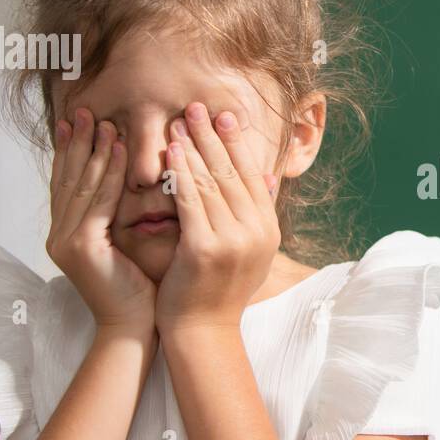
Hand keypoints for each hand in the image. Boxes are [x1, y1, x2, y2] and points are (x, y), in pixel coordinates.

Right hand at [47, 107, 155, 331]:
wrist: (134, 329)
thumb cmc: (139, 290)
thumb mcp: (127, 244)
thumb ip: (122, 215)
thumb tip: (137, 182)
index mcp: (67, 235)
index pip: (67, 184)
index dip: (71, 152)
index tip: (79, 121)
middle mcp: (59, 235)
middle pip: (68, 178)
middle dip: (76, 142)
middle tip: (83, 109)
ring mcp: (65, 240)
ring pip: (82, 184)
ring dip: (93, 149)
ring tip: (103, 120)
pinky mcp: (80, 246)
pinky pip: (98, 200)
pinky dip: (109, 172)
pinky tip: (118, 149)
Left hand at [156, 102, 279, 332]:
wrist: (203, 331)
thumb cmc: (217, 290)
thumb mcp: (249, 251)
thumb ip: (256, 213)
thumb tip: (268, 178)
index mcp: (268, 230)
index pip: (253, 176)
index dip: (238, 144)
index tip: (224, 117)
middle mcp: (257, 232)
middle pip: (234, 173)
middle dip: (214, 137)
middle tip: (197, 107)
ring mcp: (234, 240)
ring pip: (212, 182)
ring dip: (195, 148)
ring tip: (180, 122)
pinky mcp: (206, 247)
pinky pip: (191, 201)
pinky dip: (181, 173)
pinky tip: (171, 154)